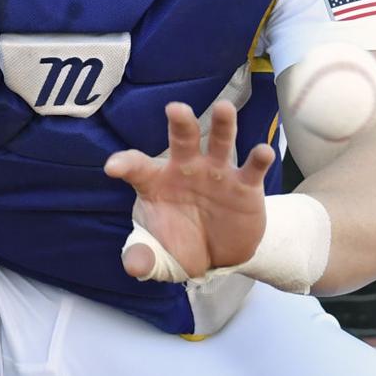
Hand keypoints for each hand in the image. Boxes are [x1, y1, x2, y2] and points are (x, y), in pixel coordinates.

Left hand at [104, 100, 274, 279]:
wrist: (219, 256)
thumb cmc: (179, 244)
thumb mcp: (158, 257)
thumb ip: (144, 258)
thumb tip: (134, 267)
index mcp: (156, 182)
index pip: (137, 167)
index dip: (125, 163)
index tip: (112, 168)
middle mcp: (186, 169)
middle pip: (182, 139)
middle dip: (180, 122)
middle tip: (175, 108)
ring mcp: (217, 173)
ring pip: (220, 141)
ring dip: (222, 124)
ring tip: (224, 109)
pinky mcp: (245, 186)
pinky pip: (252, 168)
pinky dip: (258, 158)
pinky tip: (263, 152)